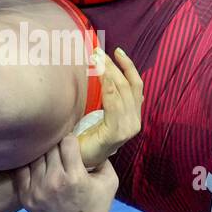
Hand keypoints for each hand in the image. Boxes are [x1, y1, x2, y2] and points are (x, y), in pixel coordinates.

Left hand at [16, 134, 119, 211]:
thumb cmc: (97, 207)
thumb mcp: (110, 181)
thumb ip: (103, 158)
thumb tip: (93, 137)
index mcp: (75, 178)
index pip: (67, 142)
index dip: (71, 139)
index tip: (73, 143)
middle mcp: (54, 183)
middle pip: (49, 147)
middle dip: (56, 144)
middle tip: (60, 145)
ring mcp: (37, 190)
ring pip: (34, 156)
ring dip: (42, 153)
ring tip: (49, 154)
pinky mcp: (26, 197)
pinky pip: (21, 169)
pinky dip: (28, 163)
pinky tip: (37, 163)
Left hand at [77, 47, 144, 169]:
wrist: (76, 161)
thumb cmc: (83, 135)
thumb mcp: (98, 112)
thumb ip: (104, 95)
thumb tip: (97, 66)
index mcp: (132, 115)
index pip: (136, 86)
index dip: (128, 66)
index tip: (116, 50)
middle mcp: (134, 121)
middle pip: (129, 85)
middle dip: (114, 65)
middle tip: (98, 51)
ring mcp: (127, 129)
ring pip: (123, 92)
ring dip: (109, 72)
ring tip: (96, 59)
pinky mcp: (116, 135)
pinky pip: (114, 106)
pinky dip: (109, 88)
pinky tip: (100, 77)